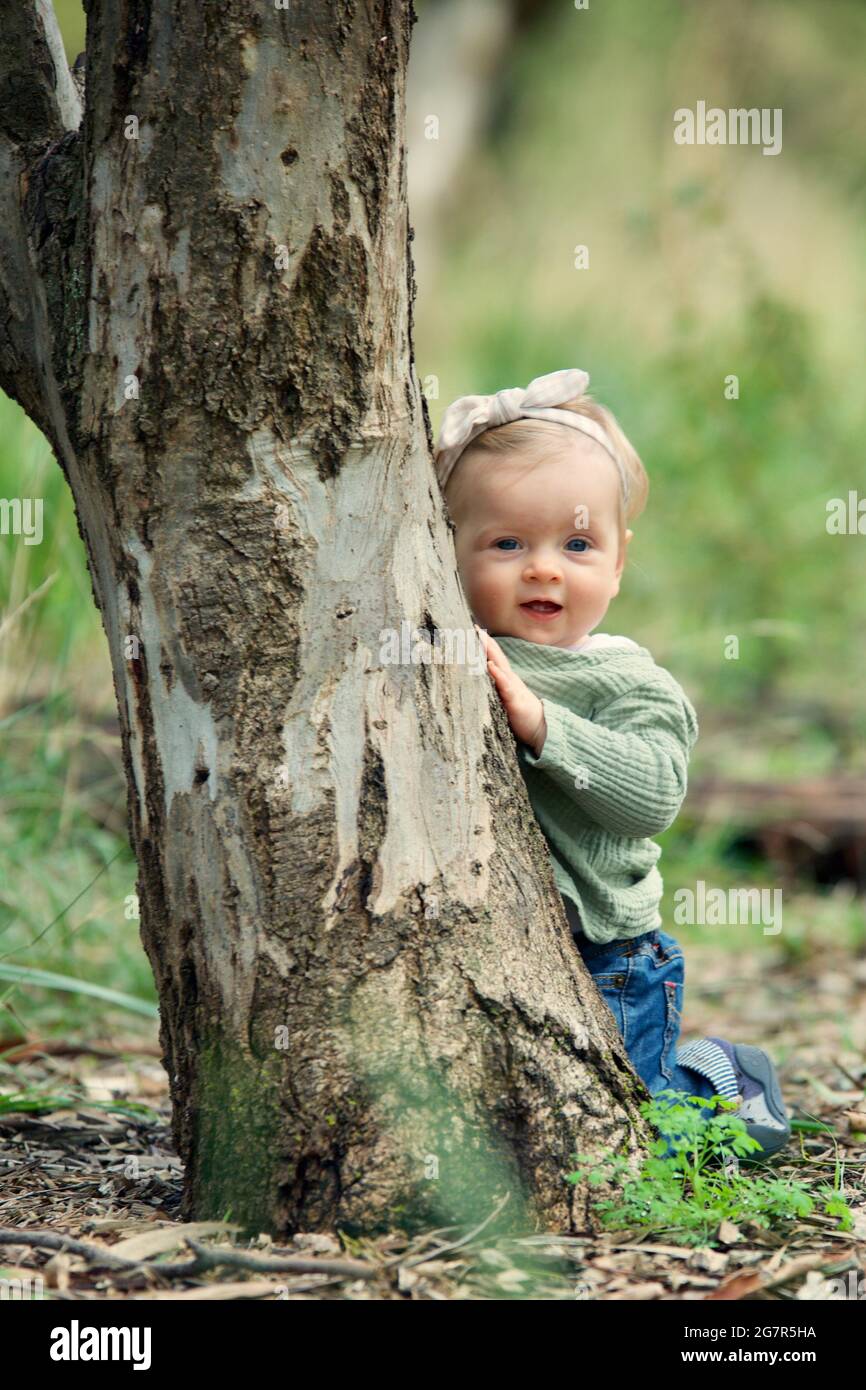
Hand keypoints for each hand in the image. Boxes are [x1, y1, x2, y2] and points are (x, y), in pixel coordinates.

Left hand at [476, 627, 546, 755]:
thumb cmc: (518, 712)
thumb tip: (474, 680)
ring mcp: (512, 688)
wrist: (539, 728)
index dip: (483, 643)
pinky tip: (491, 666)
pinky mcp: (515, 701)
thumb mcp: (502, 697)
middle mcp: (508, 679)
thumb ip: (492, 687)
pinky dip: (498, 674)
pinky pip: (506, 685)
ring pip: (500, 666)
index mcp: (504, 678)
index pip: (493, 657)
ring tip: (480, 638)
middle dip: (485, 641)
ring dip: (490, 652)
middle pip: (496, 656)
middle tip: (473, 627)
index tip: (470, 629)